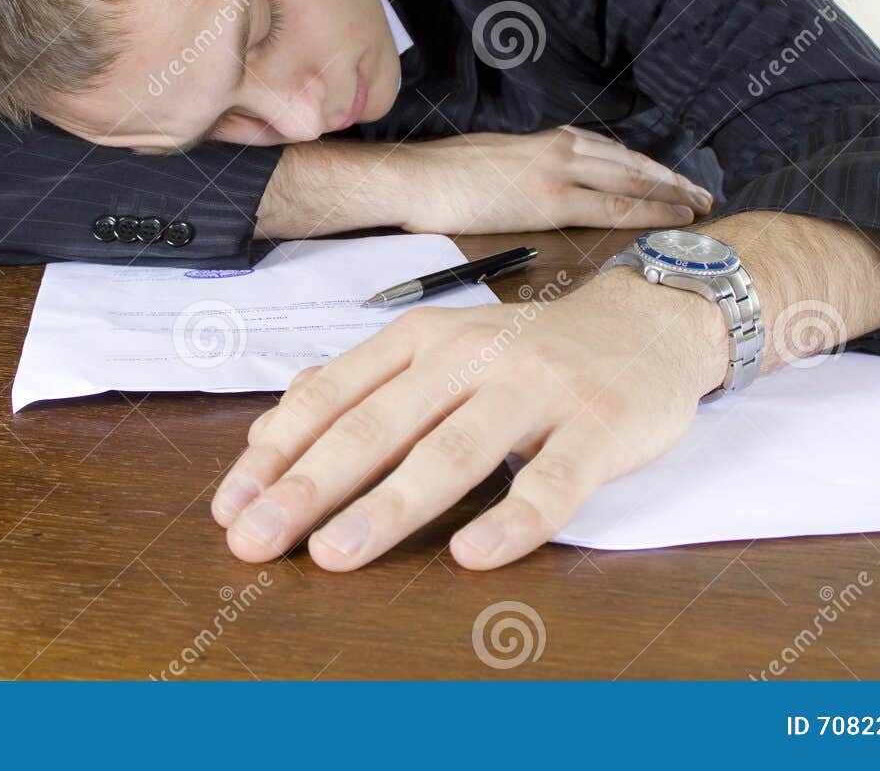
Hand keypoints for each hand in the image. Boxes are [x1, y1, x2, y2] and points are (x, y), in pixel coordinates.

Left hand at [209, 268, 727, 569]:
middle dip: (309, 487)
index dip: (278, 453)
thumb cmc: (527, 351)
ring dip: (389, 506)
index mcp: (422, 339)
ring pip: (453, 452)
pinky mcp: (599, 426)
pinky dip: (513, 520)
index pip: (335, 396)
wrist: (648, 323)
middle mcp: (471, 356)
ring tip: (335, 553)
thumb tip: (272, 428)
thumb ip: (359, 386)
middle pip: (378, 425)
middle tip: (256, 540)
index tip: (231, 507)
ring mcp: (537, 389)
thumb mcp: (438, 350)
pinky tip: (472, 555)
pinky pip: (554, 481)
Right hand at [394, 126, 711, 234]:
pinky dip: (652, 209)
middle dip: (673, 178)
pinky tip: (676, 216)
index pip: (613, 152)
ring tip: (702, 206)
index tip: (674, 180)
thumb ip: (529, 172)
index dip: (649, 167)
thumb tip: (544, 189)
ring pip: (634, 179)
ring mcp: (558, 171)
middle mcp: (561, 148)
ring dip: (673, 192)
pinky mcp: (550, 198)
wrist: (415, 179)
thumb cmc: (443, 178)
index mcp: (548, 140)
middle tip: (705, 193)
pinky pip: (615, 204)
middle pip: (633, 162)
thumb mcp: (495, 164)